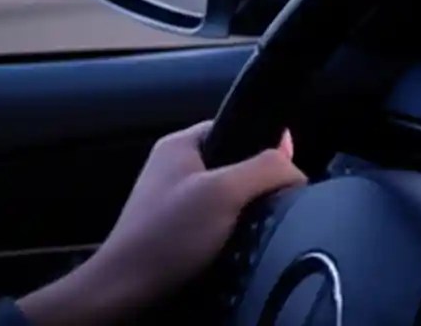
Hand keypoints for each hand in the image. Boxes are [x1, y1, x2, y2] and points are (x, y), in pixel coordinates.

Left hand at [17, 121, 305, 325]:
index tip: (284, 170)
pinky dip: (235, 232)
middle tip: (275, 202)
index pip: (236, 128)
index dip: (265, 144)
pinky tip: (242, 243)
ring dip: (249, 211)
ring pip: (232, 197)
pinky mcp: (179, 234)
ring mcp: (176, 203)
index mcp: (180, 145)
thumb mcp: (225, 191)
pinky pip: (221, 223)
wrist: (124, 293)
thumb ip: (266, 169)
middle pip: (238, 164)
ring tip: (258, 225)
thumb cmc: (166, 235)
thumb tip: (296, 172)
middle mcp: (176, 169)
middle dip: (260, 183)